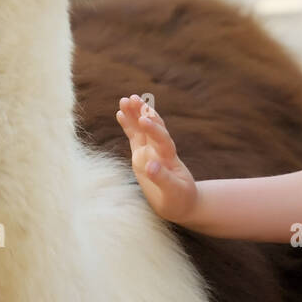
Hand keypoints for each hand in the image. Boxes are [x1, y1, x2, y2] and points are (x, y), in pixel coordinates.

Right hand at [116, 95, 197, 221]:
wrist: (181, 203)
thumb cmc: (180, 199)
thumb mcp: (174, 192)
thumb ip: (162, 179)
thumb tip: (150, 166)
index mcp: (169, 159)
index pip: (162, 140)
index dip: (154, 129)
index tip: (144, 120)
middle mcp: (159, 151)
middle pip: (152, 128)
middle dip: (143, 113)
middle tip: (133, 98)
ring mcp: (150, 151)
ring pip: (142, 129)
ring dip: (135, 114)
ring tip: (125, 100)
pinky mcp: (141, 155)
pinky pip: (134, 137)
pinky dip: (128, 125)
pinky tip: (120, 113)